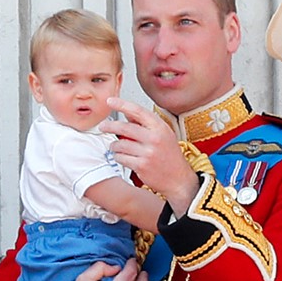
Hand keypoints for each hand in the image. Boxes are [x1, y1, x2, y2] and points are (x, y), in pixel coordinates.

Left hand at [100, 97, 199, 213]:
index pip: (137, 111)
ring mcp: (147, 153)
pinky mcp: (141, 166)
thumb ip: (146, 124)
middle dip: (109, 126)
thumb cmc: (170, 156)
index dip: (121, 104)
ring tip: (116, 147)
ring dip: (114, 145)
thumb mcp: (164, 135)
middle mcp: (154, 139)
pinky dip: (118, 157)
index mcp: (160, 128)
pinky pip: (121, 158)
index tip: (110, 101)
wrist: (178, 179)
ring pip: (120, 144)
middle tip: (103, 126)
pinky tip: (122, 157)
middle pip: (124, 127)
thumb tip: (128, 114)